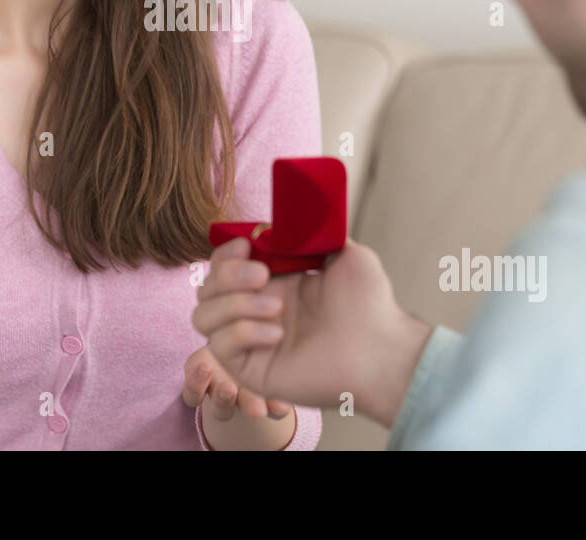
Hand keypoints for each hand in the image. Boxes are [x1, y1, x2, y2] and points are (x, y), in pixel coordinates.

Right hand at [193, 235, 428, 423]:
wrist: (383, 349)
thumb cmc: (371, 306)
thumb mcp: (345, 252)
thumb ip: (314, 232)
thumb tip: (289, 215)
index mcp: (274, 283)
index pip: (223, 264)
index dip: (226, 252)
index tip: (247, 243)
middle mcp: (256, 310)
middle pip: (206, 287)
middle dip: (226, 273)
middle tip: (263, 274)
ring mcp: (251, 341)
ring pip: (203, 315)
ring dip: (233, 303)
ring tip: (275, 306)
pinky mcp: (250, 369)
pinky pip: (220, 346)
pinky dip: (243, 331)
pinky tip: (277, 332)